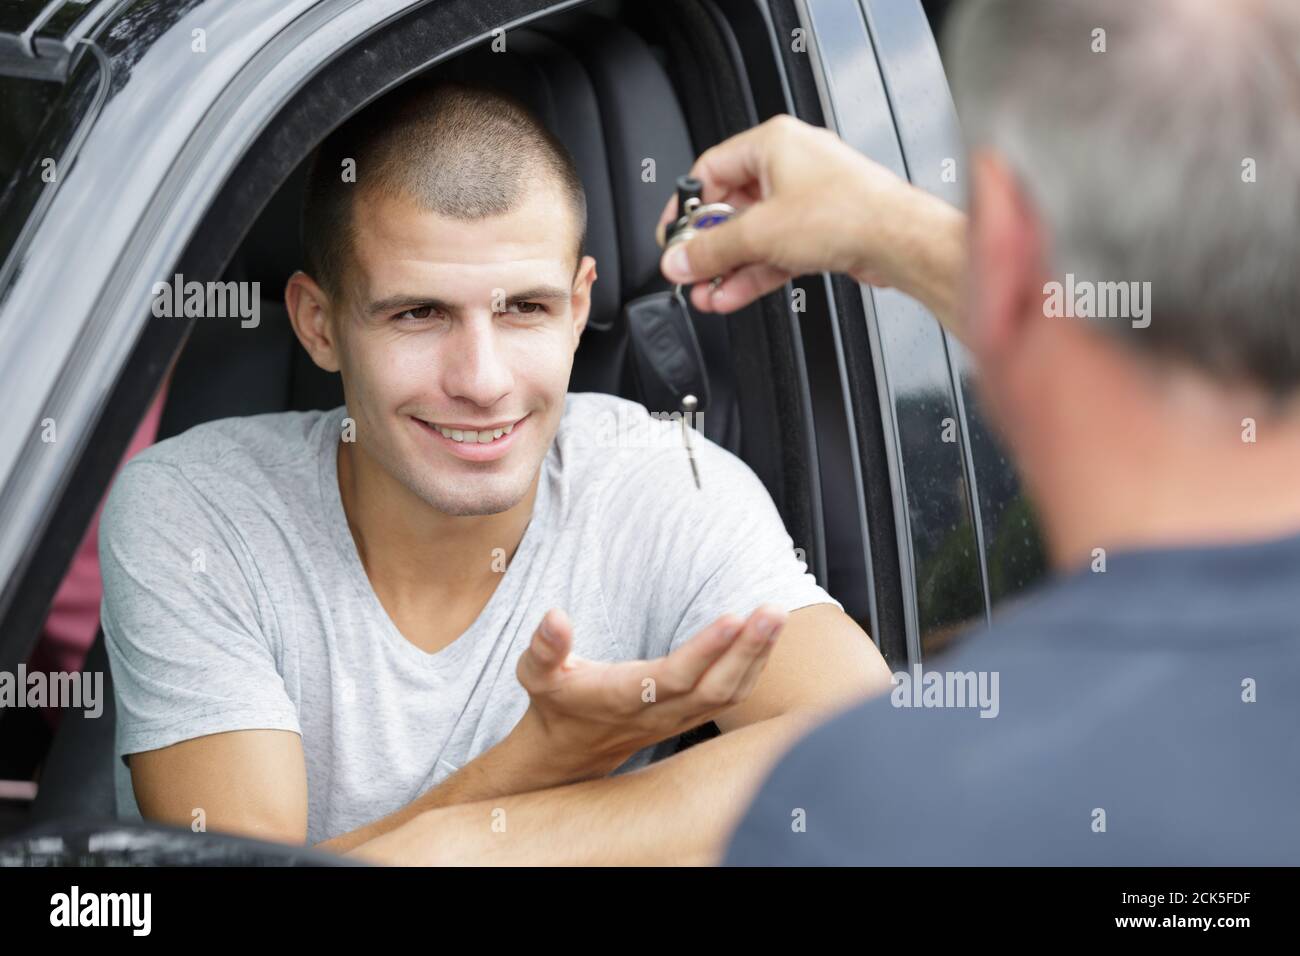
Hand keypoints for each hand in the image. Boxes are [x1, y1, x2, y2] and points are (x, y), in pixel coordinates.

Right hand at [514, 605, 787, 778]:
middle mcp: (660, 712)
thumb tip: (554, 616)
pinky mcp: (692, 715)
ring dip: (758, 656)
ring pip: (731, 693)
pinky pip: (733, 696)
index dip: (706, 650)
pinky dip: (755, 667)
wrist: (570, 753)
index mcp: (625, 697)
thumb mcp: (536, 675)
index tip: (734, 616)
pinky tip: (767, 636)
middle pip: (716, 686)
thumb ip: (545, 647)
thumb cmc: (555, 704)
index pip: (674, 676)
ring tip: (777, 615)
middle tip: (774, 610)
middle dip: (748, 649)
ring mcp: (681, 718)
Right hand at [656, 114, 963, 327]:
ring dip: (728, 267)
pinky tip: (732, 294)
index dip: (685, 206)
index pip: (709, 169)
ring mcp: (807, 200)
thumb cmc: (848, 213)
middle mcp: (791, 165)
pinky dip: (753, 273)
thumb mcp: (760, 232)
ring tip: (706, 292)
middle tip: (689, 270)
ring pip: (754, 235)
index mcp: (773, 143)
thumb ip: (711, 249)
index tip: (672, 235)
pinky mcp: (821, 230)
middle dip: (708, 247)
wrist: (899, 241)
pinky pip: (775, 251)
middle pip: (731, 207)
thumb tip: (679, 259)